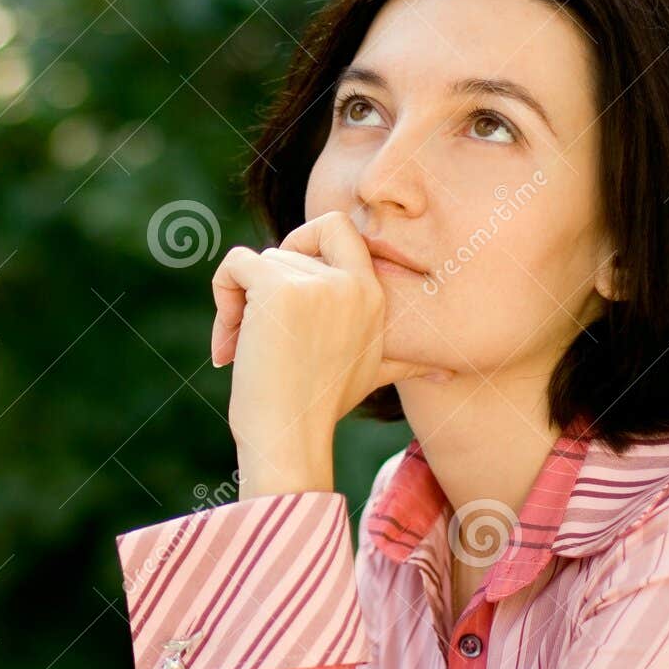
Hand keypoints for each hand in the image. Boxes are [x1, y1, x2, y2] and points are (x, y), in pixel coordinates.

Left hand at [210, 210, 451, 496]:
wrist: (290, 442)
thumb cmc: (319, 411)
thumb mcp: (372, 375)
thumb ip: (407, 360)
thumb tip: (447, 371)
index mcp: (374, 294)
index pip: (337, 227)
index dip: (303, 244)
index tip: (287, 298)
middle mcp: (351, 283)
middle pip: (288, 247)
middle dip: (267, 281)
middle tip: (259, 327)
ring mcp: (315, 283)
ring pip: (258, 262)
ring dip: (239, 306)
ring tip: (244, 354)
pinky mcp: (276, 289)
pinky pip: (233, 264)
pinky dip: (220, 295)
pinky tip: (226, 346)